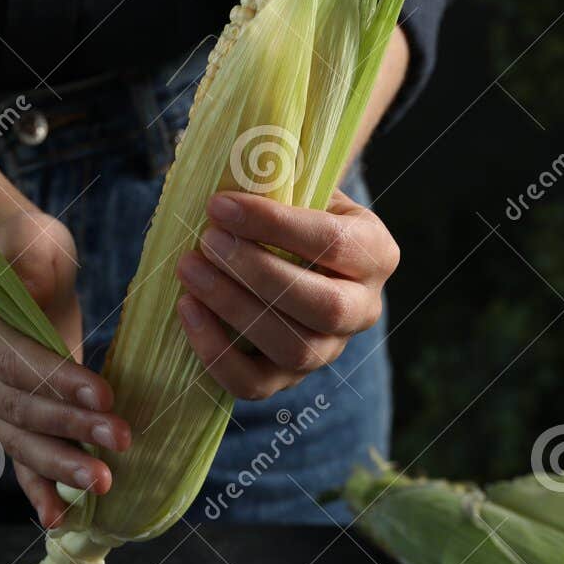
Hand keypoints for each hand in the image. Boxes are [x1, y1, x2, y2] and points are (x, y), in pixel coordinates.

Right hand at [0, 209, 130, 527]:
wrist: (14, 267)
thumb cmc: (25, 247)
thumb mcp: (29, 235)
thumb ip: (25, 254)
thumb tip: (27, 286)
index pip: (14, 362)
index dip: (57, 381)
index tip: (104, 394)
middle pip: (21, 409)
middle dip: (72, 428)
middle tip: (121, 439)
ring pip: (22, 442)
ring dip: (62, 466)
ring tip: (104, 483)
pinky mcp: (7, 422)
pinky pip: (21, 461)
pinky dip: (39, 490)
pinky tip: (60, 519)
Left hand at [174, 188, 399, 400]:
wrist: (291, 254)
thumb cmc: (290, 213)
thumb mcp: (297, 188)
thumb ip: (275, 180)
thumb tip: (227, 181)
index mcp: (376, 253)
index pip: (333, 243)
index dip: (273, 224)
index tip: (219, 205)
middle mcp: (363, 309)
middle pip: (322, 306)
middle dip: (257, 273)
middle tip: (207, 241)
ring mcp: (328, 351)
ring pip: (292, 348)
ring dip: (233, 308)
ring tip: (189, 269)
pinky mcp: (287, 380)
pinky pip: (253, 384)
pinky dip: (215, 352)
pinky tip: (187, 309)